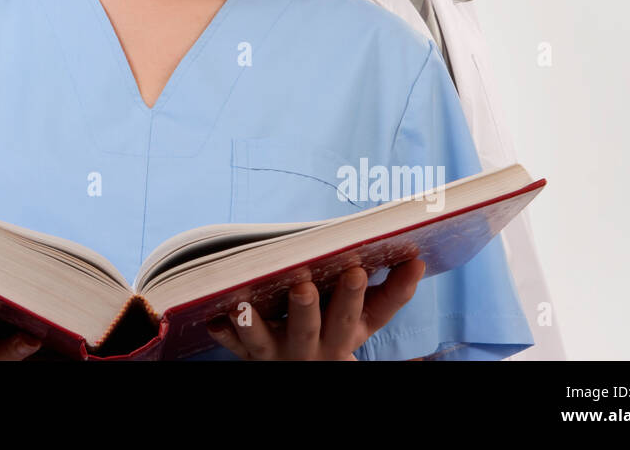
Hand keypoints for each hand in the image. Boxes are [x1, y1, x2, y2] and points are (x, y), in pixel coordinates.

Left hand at [205, 259, 425, 359]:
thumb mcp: (366, 320)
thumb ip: (391, 292)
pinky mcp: (250, 354)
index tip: (355, 268)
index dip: (356, 295)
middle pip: (310, 329)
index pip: (355, 317)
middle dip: (307, 308)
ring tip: (242, 306)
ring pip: (264, 341)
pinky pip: (233, 346)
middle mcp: (311, 348)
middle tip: (302, 284)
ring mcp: (278, 352)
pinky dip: (223, 334)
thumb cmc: (336, 332)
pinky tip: (212, 319)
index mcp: (343, 335)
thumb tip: (417, 258)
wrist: (307, 372)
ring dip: (254, 325)